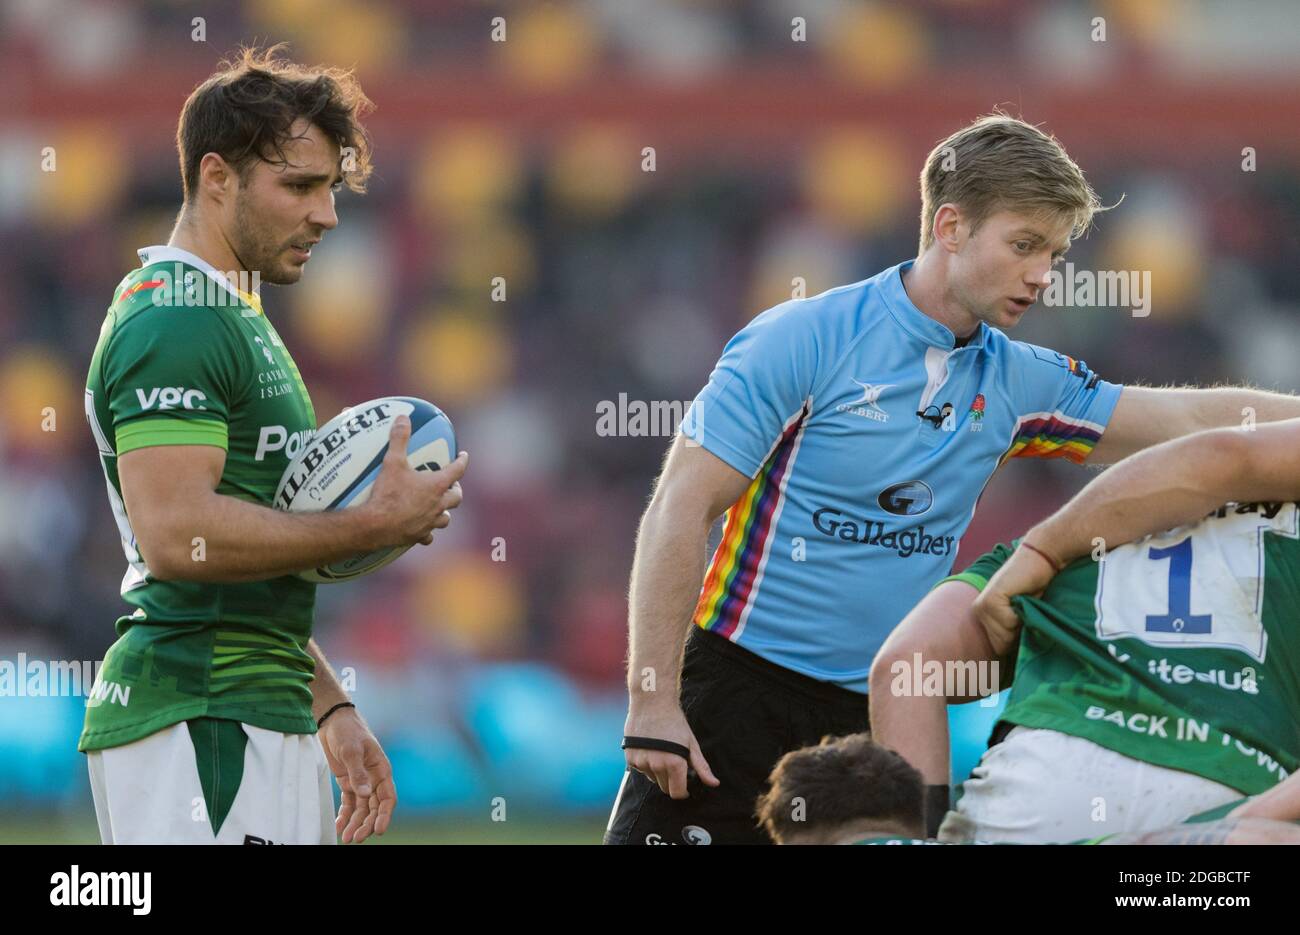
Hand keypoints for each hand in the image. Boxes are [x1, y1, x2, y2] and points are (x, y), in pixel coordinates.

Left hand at [317, 707, 396, 843]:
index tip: (379, 830)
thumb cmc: (348, 731)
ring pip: (362, 809)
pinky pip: (348, 803)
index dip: (384, 815)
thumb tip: (365, 794)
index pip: (387, 798)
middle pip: (374, 807)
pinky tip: (339, 827)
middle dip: (367, 824)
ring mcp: (361, 782)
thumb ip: (358, 773)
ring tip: (347, 838)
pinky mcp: (348, 783)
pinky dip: (345, 816)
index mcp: (381, 770)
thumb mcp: (352, 750)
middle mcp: (373, 779)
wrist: (333, 721)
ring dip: (355, 823)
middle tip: (356, 838)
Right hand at [362, 415, 467, 547]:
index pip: (457, 470)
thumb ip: (399, 439)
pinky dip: (427, 532)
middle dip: (455, 489)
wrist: (375, 525)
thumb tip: (403, 417)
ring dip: (444, 511)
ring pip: (445, 518)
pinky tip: (422, 530)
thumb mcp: (392, 462)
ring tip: (438, 506)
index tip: (463, 456)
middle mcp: (438, 505)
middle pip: (456, 497)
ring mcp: (429, 523)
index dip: (462, 461)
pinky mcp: (418, 536)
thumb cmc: (387, 493)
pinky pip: (428, 535)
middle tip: (450, 484)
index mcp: (436, 486)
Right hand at [623, 701, 718, 799]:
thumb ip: (702, 767)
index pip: (677, 793)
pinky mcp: (630, 758)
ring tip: (661, 751)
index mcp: (674, 763)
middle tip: (674, 763)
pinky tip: (650, 748)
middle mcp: (656, 765)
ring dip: (657, 772)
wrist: (652, 702)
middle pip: (664, 787)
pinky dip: (646, 764)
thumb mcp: (691, 743)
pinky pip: (641, 770)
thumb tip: (714, 783)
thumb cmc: (674, 721)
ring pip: (652, 778)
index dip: (683, 792)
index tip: (685, 787)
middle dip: (671, 781)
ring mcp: (641, 762)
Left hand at [972, 544, 1058, 656]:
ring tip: (1027, 605)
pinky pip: (1009, 625)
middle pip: (1002, 647)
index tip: (1025, 629)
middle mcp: (979, 613)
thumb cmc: (1039, 590)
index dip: (1017, 646)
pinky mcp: (989, 602)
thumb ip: (1018, 635)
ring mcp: (983, 608)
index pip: (999, 651)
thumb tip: (1020, 668)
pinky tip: (1023, 597)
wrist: (1041, 560)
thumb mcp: (1026, 616)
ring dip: (1022, 627)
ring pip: (1006, 639)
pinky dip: (1021, 617)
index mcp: (985, 618)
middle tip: (1028, 613)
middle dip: (1020, 638)